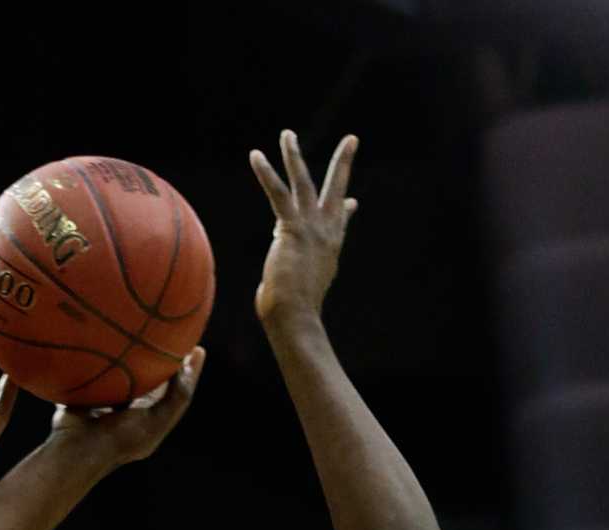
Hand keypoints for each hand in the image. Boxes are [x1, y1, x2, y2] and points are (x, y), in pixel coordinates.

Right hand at [48, 347, 204, 470]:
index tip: (198, 349)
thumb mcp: (156, 421)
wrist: (75, 448)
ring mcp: (108, 405)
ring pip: (128, 376)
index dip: (189, 373)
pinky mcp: (88, 397)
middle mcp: (131, 413)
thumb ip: (177, 396)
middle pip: (154, 382)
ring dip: (137, 358)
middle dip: (164, 362)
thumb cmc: (118, 438)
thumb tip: (184, 366)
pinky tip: (114, 342)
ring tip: (146, 334)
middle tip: (174, 336)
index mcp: (150, 421)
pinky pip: (102, 373)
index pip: (175, 394)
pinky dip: (108, 361)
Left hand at [250, 129, 357, 328]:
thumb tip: (274, 296)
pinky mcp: (291, 226)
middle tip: (352, 139)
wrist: (296, 315)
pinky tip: (256, 155)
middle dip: (344, 163)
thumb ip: (293, 284)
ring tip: (287, 134)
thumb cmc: (293, 313)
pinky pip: (277, 192)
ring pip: (304, 181)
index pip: (339, 222)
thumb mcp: (301, 294)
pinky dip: (266, 173)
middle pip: (336, 189)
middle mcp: (326, 232)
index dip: (344, 210)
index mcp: (330, 248)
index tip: (351, 201)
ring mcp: (311, 226)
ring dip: (295, 155)